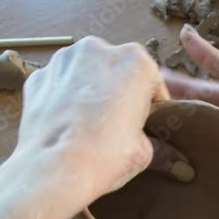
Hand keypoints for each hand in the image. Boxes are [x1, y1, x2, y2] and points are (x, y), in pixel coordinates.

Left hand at [15, 36, 168, 202]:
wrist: (53, 170)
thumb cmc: (105, 156)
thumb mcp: (144, 153)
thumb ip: (161, 147)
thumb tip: (180, 164)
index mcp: (135, 61)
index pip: (152, 83)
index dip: (152, 107)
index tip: (148, 126)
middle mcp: (98, 49)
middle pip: (117, 72)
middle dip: (119, 94)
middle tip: (117, 127)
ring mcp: (63, 59)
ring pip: (85, 74)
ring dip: (90, 92)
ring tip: (89, 126)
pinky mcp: (38, 76)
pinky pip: (59, 85)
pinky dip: (63, 100)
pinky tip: (66, 125)